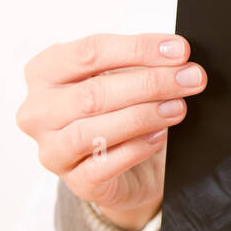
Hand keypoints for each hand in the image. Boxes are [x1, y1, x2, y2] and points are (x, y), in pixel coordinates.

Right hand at [16, 33, 207, 229]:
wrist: (129, 167)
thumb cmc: (122, 110)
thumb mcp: (127, 78)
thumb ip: (142, 64)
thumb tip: (177, 56)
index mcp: (45, 72)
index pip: (89, 53)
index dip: (138, 48)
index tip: (179, 50)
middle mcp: (39, 111)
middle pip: (93, 93)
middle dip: (150, 83)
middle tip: (191, 78)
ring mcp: (52, 149)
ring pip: (91, 131)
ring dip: (143, 115)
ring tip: (178, 107)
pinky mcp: (75, 181)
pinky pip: (103, 165)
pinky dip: (135, 148)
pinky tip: (159, 136)